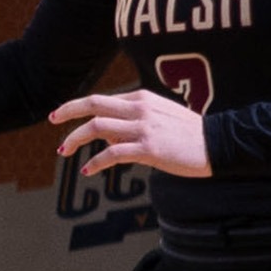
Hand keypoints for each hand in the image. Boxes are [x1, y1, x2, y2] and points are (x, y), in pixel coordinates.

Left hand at [51, 90, 210, 177]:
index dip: (80, 107)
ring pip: (97, 128)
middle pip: (93, 105)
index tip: (64, 115)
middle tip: (52, 119)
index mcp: (142, 98)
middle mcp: (139, 109)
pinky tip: (87, 172)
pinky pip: (112, 154)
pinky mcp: (148, 149)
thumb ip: (136, 121)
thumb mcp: (161, 117)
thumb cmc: (191, 134)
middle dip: (68, 111)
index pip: (103, 100)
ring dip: (74, 139)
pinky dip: (95, 163)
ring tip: (63, 151)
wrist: (218, 144)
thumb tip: (109, 137)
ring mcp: (143, 128)